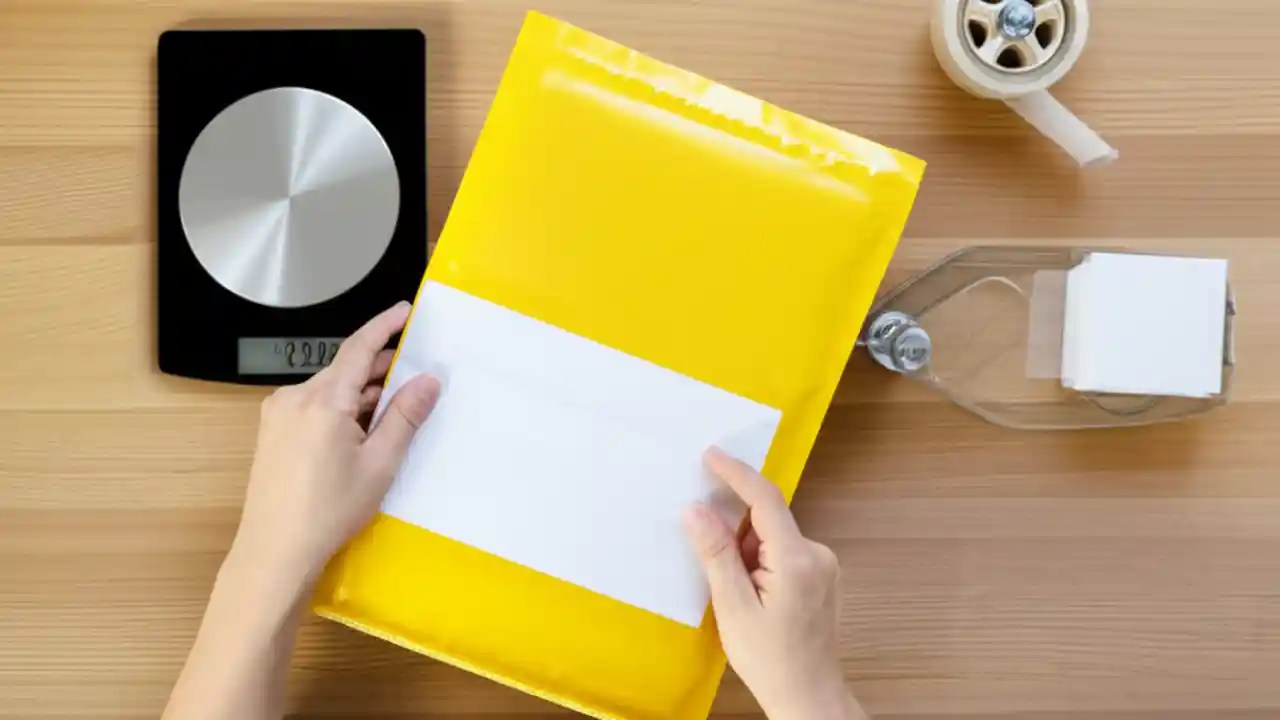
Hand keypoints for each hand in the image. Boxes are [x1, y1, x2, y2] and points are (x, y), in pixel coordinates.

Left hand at [229, 302, 440, 589]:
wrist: (275, 551)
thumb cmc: (328, 511)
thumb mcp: (380, 463)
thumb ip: (405, 416)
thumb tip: (428, 381)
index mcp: (322, 400)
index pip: (359, 347)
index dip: (385, 326)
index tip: (406, 311)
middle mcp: (294, 398)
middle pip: (344, 369)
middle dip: (380, 370)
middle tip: (416, 376)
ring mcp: (279, 414)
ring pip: (330, 389)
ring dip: (361, 395)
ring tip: (392, 414)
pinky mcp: (273, 432)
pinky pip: (314, 406)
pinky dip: (341, 410)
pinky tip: (360, 432)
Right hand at [683, 448, 866, 719]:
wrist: (808, 696)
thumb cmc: (770, 660)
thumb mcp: (733, 607)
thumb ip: (715, 554)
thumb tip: (695, 509)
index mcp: (796, 559)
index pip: (765, 500)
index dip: (736, 473)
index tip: (710, 454)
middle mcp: (817, 554)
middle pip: (767, 520)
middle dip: (736, 535)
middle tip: (720, 573)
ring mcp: (824, 564)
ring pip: (773, 538)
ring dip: (748, 553)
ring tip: (741, 598)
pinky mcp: (822, 575)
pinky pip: (783, 552)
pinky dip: (761, 563)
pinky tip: (755, 598)